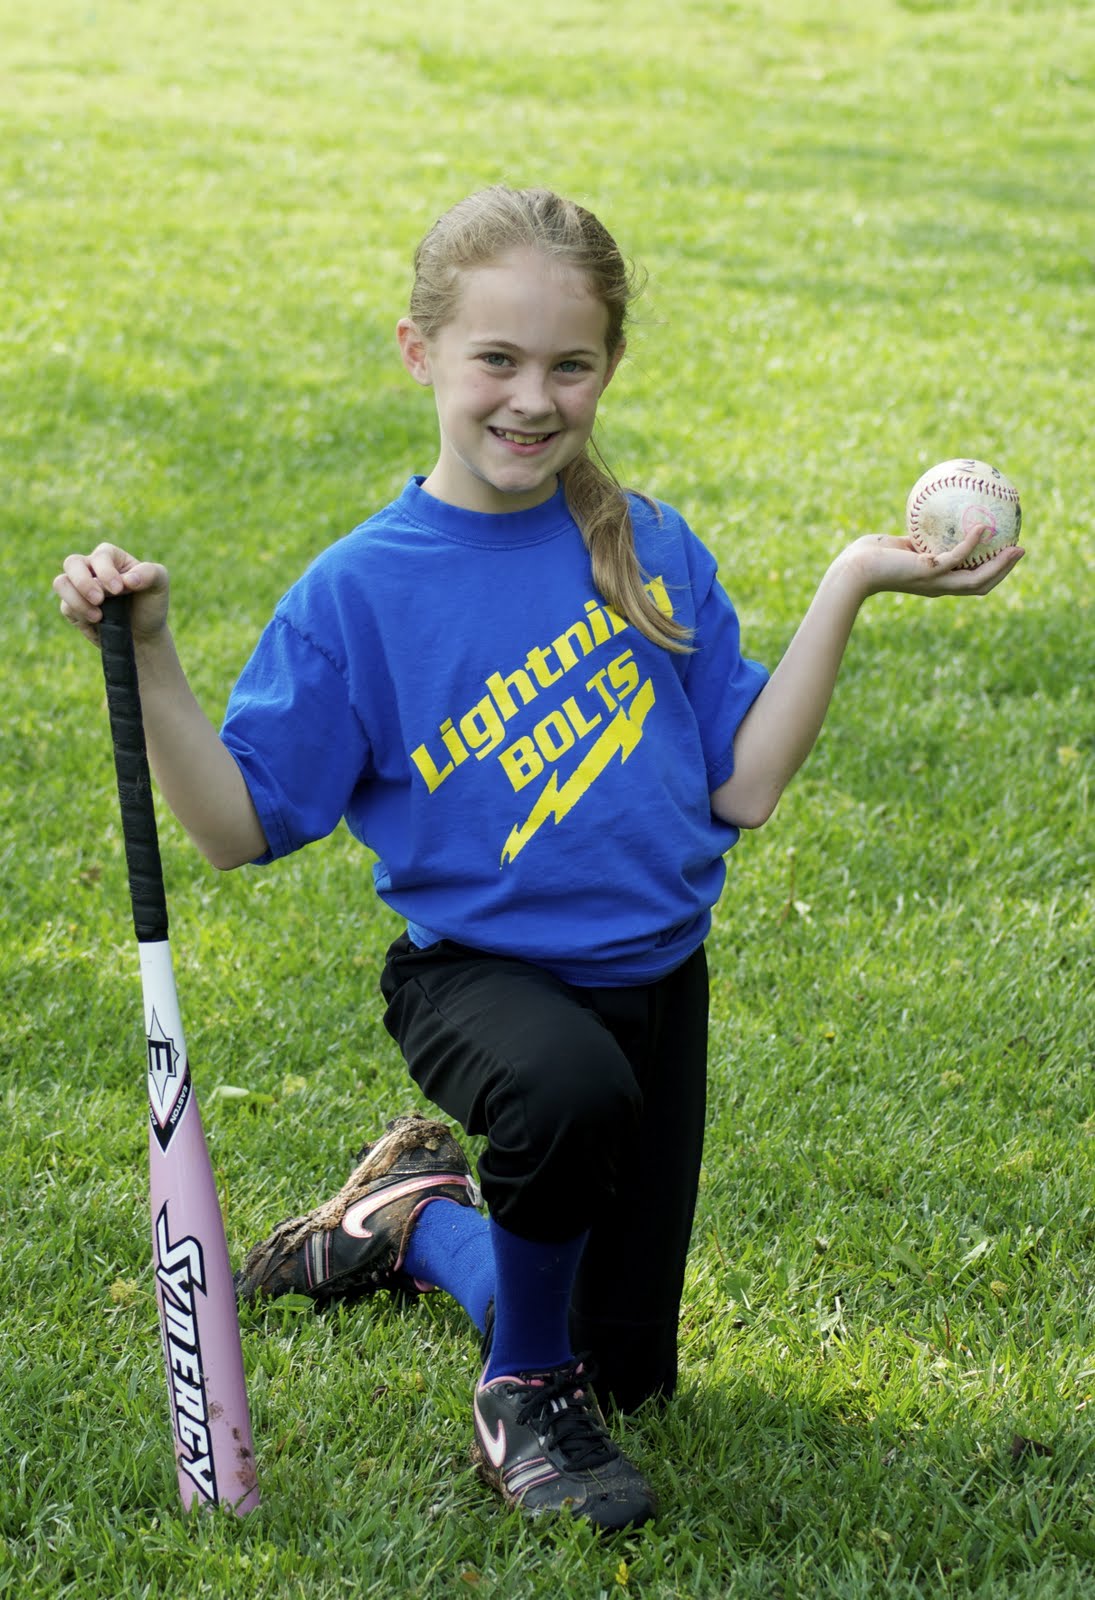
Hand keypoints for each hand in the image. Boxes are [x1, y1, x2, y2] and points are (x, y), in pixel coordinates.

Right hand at [53, 543, 169, 644]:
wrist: (143, 634)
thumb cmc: (150, 604)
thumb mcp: (160, 584)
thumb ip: (149, 573)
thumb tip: (128, 579)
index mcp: (111, 557)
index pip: (100, 556)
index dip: (106, 571)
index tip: (118, 589)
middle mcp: (91, 568)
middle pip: (72, 563)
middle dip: (83, 582)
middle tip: (99, 599)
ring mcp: (78, 587)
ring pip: (61, 583)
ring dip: (76, 599)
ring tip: (98, 616)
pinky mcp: (72, 607)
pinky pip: (65, 606)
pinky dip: (80, 614)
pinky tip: (97, 622)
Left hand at [836, 524, 1023, 599]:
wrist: (852, 569)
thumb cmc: (869, 557)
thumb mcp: (899, 545)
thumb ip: (916, 541)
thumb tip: (927, 523)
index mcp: (935, 581)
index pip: (969, 581)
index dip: (990, 571)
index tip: (1004, 553)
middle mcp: (938, 585)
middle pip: (982, 585)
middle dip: (1004, 570)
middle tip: (1021, 549)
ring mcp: (934, 580)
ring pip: (977, 579)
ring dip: (1000, 565)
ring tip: (1016, 547)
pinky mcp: (927, 570)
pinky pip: (957, 556)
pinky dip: (972, 544)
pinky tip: (982, 528)